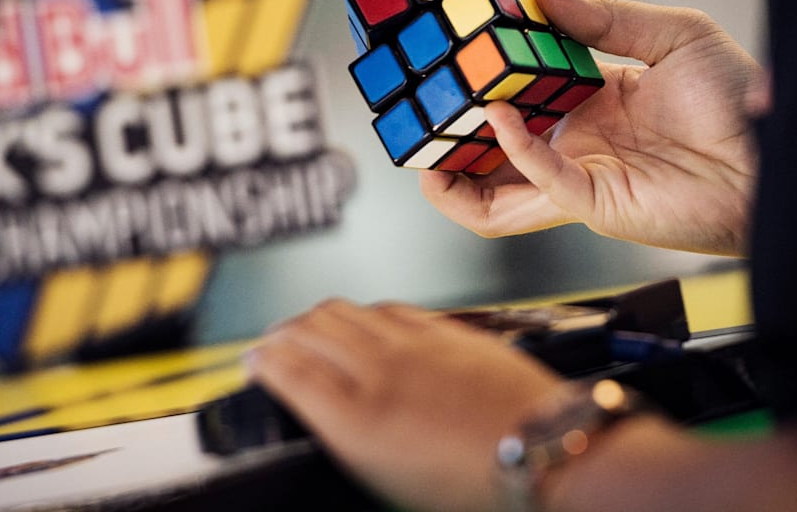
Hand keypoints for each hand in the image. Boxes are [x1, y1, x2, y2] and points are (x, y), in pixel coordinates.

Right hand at [244, 299, 565, 511]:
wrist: (544, 453)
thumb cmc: (474, 488)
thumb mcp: (390, 484)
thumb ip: (349, 443)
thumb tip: (328, 424)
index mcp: (355, 420)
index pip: (286, 369)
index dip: (260, 362)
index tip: (251, 363)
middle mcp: (377, 372)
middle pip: (308, 330)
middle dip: (280, 334)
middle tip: (271, 344)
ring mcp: (411, 344)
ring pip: (344, 310)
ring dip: (316, 317)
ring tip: (309, 328)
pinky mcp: (445, 330)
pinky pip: (388, 308)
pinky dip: (363, 312)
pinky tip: (365, 320)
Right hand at [420, 0, 765, 255]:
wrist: (777, 154)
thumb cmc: (739, 100)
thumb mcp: (674, 36)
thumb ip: (607, 19)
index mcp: (593, 103)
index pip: (520, 88)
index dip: (486, 69)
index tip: (459, 37)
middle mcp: (579, 142)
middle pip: (495, 142)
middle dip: (453, 124)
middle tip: (424, 90)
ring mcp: (582, 176)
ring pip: (497, 185)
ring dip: (457, 164)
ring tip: (424, 134)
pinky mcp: (596, 202)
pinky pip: (539, 180)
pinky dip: (511, 150)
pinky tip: (496, 116)